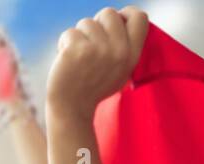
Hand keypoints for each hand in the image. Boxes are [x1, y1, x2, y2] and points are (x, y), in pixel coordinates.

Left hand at [47, 6, 147, 123]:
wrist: (72, 110)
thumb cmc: (93, 89)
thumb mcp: (119, 70)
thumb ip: (124, 45)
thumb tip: (122, 16)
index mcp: (132, 55)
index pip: (140, 17)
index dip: (125, 14)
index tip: (111, 26)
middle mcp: (119, 51)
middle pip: (109, 13)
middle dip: (96, 25)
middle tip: (89, 45)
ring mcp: (98, 49)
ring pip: (86, 22)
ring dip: (78, 37)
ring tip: (77, 58)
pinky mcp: (77, 50)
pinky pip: (69, 33)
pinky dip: (63, 44)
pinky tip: (65, 61)